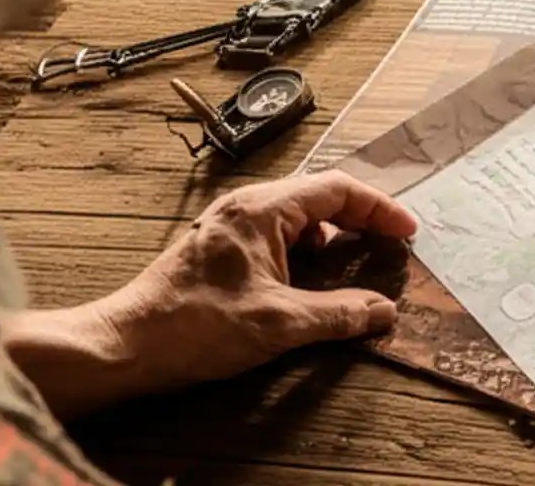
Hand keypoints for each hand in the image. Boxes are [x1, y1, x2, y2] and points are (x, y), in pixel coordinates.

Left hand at [3, 170, 415, 418]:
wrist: (128, 345)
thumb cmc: (197, 326)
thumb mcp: (280, 324)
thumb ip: (339, 314)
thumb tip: (384, 311)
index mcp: (263, 210)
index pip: (337, 189)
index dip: (380, 208)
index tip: (407, 232)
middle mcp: (246, 206)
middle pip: (320, 196)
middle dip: (361, 217)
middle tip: (391, 243)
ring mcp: (230, 224)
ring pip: (298, 214)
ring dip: (333, 232)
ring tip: (359, 257)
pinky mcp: (220, 246)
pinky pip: (277, 232)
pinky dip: (306, 247)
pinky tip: (313, 277)